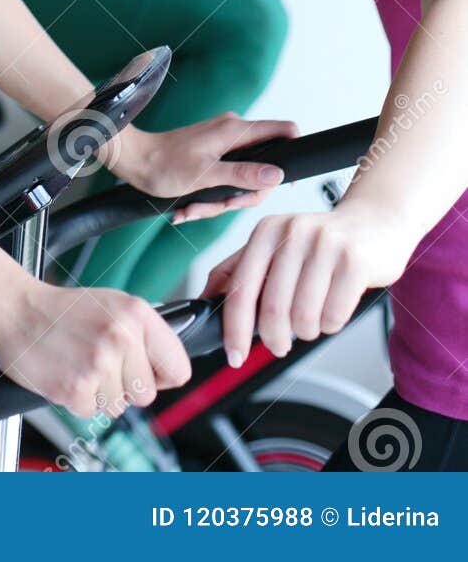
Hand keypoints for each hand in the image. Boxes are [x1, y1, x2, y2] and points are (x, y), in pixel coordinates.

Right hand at [0, 281, 189, 417]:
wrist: (15, 309)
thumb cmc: (62, 309)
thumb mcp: (112, 304)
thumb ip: (143, 334)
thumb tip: (167, 368)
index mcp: (136, 313)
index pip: (178, 368)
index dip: (162, 375)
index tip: (149, 373)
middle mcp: (121, 337)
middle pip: (147, 394)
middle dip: (126, 387)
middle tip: (102, 365)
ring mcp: (99, 364)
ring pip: (118, 406)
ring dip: (99, 393)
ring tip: (80, 364)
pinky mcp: (76, 388)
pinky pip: (91, 412)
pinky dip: (78, 399)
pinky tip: (66, 372)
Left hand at [120, 113, 299, 220]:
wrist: (134, 162)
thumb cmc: (164, 166)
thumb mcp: (206, 176)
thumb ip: (243, 175)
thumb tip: (277, 175)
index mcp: (235, 131)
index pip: (282, 131)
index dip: (293, 153)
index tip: (285, 181)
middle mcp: (232, 134)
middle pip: (262, 169)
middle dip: (240, 196)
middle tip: (218, 205)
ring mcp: (222, 145)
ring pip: (240, 181)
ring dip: (218, 202)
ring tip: (194, 208)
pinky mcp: (212, 157)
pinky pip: (223, 182)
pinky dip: (208, 198)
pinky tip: (189, 207)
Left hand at [204, 202, 411, 366]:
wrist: (374, 222)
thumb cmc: (320, 241)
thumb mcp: (276, 245)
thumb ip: (240, 268)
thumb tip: (205, 298)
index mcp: (267, 231)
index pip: (241, 289)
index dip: (234, 329)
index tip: (234, 356)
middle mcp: (293, 233)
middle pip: (272, 310)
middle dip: (274, 339)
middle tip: (280, 343)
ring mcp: (325, 245)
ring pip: (304, 318)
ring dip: (306, 331)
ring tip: (312, 317)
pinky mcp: (354, 261)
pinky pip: (334, 316)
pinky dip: (331, 324)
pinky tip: (334, 306)